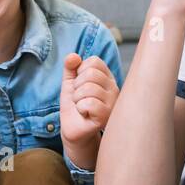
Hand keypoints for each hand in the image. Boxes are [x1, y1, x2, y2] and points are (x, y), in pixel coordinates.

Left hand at [60, 53, 118, 168]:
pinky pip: (89, 103)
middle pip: (90, 73)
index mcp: (107, 78)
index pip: (94, 61)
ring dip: (77, 98)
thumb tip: (73, 56)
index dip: (80, 71)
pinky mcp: (107, 116)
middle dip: (76, 86)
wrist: (73, 128)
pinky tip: (85, 114)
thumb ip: (70, 67)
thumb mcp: (70, 82)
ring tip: (81, 106)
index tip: (80, 84)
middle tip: (79, 98)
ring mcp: (113, 102)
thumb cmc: (74, 105)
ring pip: (88, 88)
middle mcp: (114, 88)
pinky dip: (80, 108)